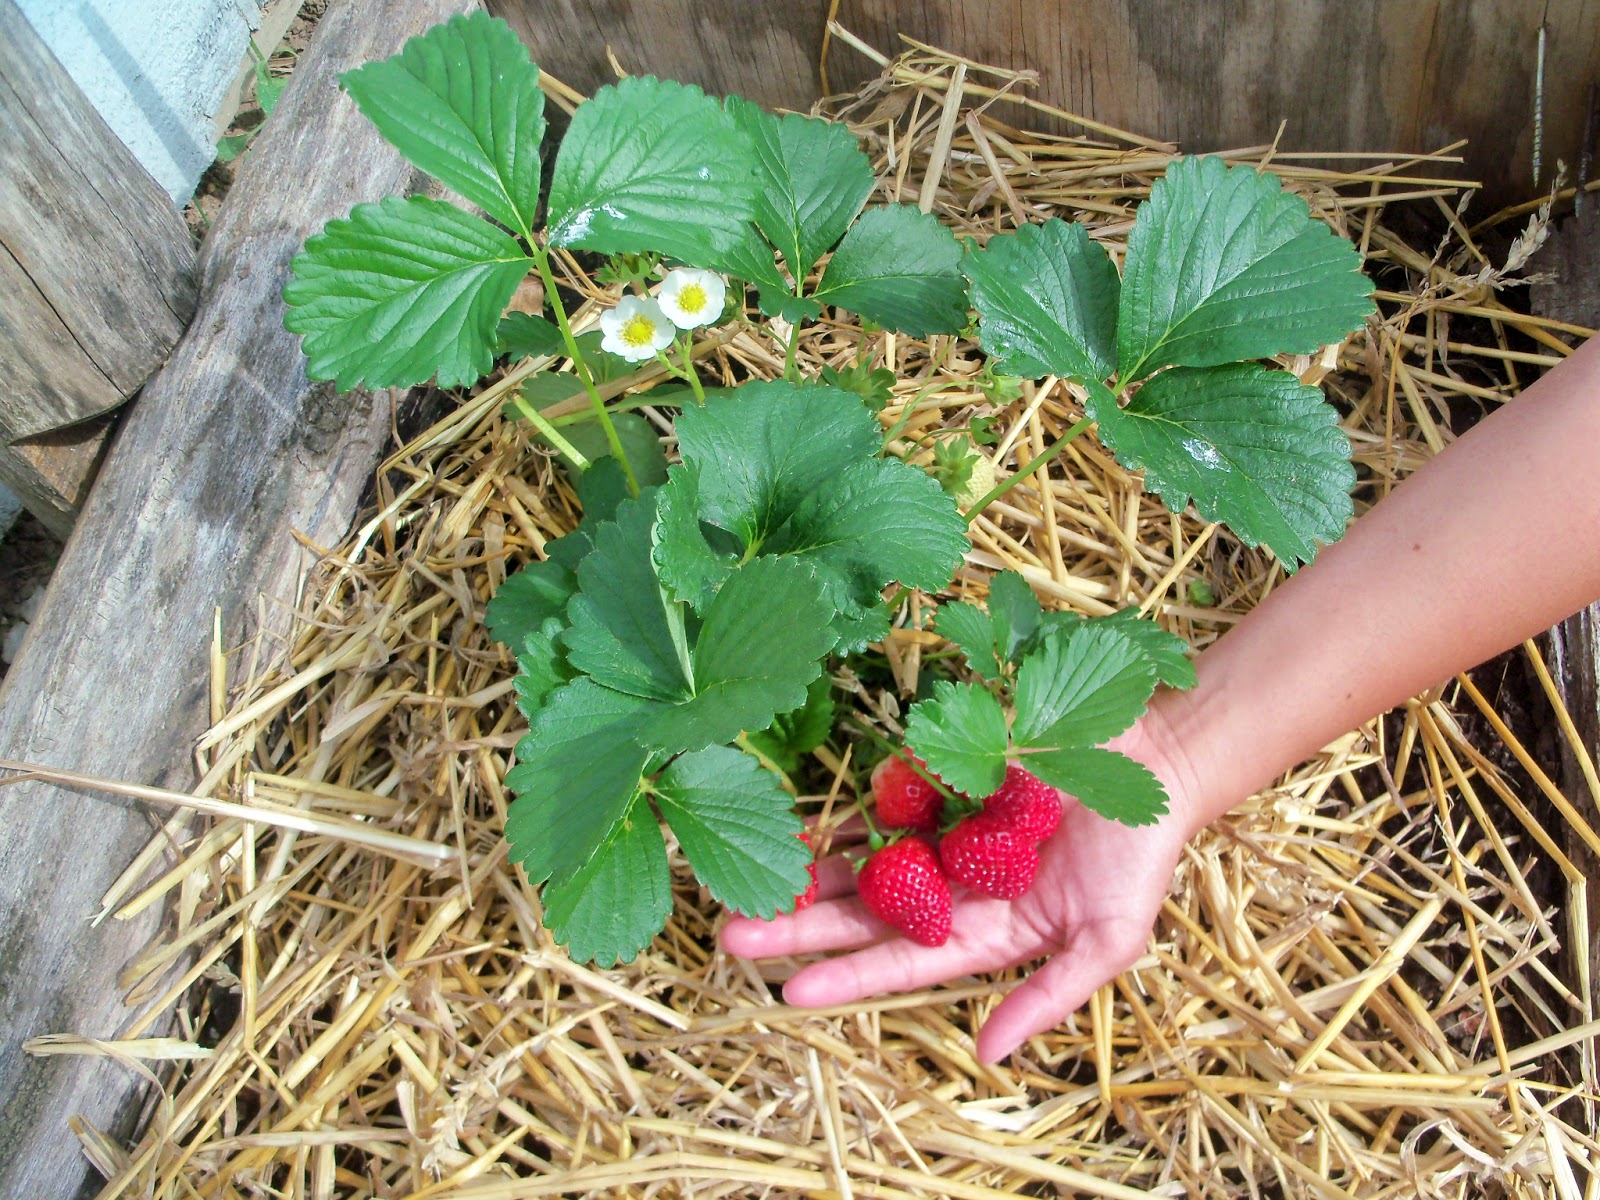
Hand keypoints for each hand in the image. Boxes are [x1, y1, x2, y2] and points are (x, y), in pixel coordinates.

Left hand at [720, 708, 1201, 1063]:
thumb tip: (989, 1056)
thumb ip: (1049, 998)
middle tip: (732, 936)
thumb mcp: (1107, 941)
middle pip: (864, 914)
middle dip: (800, 927)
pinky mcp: (943, 782)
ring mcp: (943, 833)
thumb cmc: (1140, 856)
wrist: (1155, 761)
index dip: (847, 977)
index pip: (904, 962)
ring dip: (805, 873)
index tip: (789, 992)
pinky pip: (881, 801)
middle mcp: (954, 887)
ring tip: (746, 886)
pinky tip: (794, 828)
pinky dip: (841, 816)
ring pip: (861, 859)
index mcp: (988, 932)